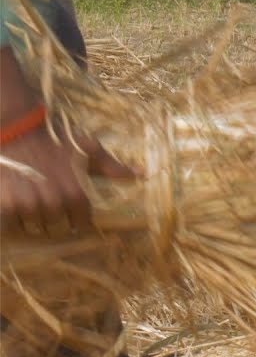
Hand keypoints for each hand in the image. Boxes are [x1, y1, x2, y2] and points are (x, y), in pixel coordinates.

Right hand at [1, 125, 134, 236]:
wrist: (17, 129)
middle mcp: (55, 204)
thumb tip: (140, 174)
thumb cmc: (55, 140)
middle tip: (45, 201)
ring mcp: (29, 206)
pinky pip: (10, 226)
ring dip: (31, 219)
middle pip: (56, 227)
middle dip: (52, 218)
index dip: (76, 220)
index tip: (69, 214)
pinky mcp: (6, 206)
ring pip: (34, 227)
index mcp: (76, 195)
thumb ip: (111, 167)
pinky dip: (10, 220)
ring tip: (29, 200)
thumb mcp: (87, 151)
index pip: (81, 223)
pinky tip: (12, 205)